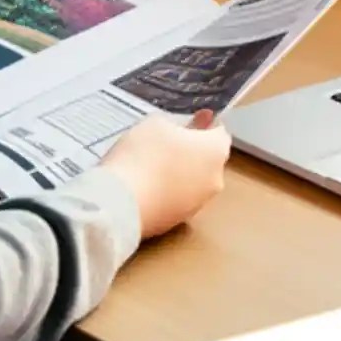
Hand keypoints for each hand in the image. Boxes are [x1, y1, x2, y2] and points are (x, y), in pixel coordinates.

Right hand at [100, 110, 232, 238]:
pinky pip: (176, 200)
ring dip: (179, 173)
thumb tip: (182, 130)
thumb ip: (176, 124)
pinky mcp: (177, 221)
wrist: (121, 203)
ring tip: (153, 165)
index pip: (219, 134)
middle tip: (170, 142)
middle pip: (208, 160)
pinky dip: (167, 192)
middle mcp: (214, 180)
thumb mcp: (156, 123)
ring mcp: (197, 204)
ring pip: (193, 182)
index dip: (206, 124)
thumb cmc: (142, 157)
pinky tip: (146, 185)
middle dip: (193, 150)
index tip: (196, 119)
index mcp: (216, 151)